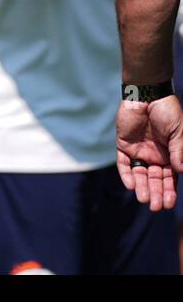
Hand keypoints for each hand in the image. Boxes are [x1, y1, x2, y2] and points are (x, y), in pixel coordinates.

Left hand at [116, 95, 182, 210]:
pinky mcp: (124, 145)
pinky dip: (126, 175)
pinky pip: (124, 163)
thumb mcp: (178, 132)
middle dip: (156, 193)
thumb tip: (182, 171)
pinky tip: (131, 185)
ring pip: (140, 175)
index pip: (170, 178)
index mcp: (171, 155)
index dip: (170, 191)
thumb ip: (179, 150)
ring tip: (145, 200)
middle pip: (155, 180)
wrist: (147, 94)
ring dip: (142, 188)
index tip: (169, 204)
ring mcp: (139, 151)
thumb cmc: (167, 111)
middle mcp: (155, 156)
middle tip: (156, 207)